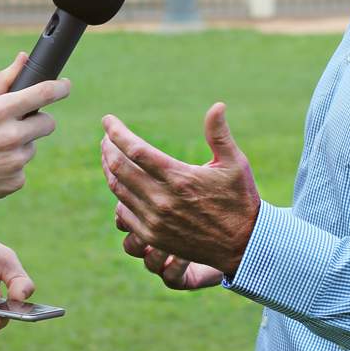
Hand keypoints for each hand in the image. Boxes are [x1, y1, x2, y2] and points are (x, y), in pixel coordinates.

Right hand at [0, 53, 69, 210]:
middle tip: (14, 124)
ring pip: (32, 147)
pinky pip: (23, 169)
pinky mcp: (15, 182)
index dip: (60, 88)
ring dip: (19, 146)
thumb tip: (23, 59)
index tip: (65, 86)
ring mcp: (14, 162)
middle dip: (36, 121)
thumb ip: (1, 81)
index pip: (43, 94)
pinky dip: (11, 167)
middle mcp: (11, 136)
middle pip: (48, 123)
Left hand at [100, 102, 261, 278]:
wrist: (242, 245)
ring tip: (109, 155)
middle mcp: (163, 199)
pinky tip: (121, 183)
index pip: (135, 150)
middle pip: (119, 168)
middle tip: (107, 137)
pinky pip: (123, 212)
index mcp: (180, 178)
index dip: (117, 133)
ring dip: (109, 169)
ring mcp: (155, 220)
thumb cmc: (239, 199)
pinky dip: (119, 194)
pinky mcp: (152, 236)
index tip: (107, 120)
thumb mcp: (234, 164)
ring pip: (118, 189)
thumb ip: (220, 134)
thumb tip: (217, 105)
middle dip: (108, 148)